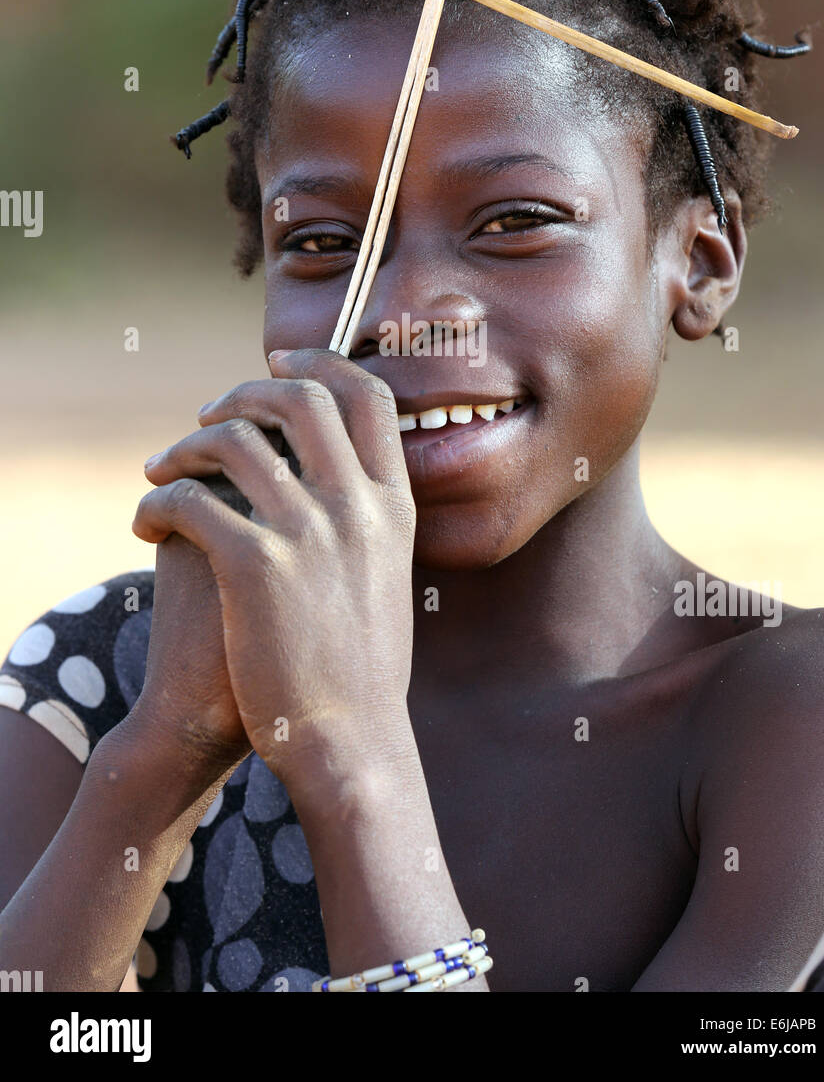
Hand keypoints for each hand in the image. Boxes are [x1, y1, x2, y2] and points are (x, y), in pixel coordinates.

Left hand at [132, 349, 417, 790]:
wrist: (350, 743)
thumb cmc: (360, 670)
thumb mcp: (386, 576)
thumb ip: (363, 518)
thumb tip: (325, 471)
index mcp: (394, 504)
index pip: (369, 396)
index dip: (320, 364)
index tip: (279, 363)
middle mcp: (358, 505)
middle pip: (301, 397)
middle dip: (246, 390)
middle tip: (210, 412)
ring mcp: (309, 531)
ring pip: (237, 438)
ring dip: (188, 443)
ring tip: (163, 468)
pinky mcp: (254, 565)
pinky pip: (189, 500)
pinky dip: (156, 502)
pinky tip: (145, 525)